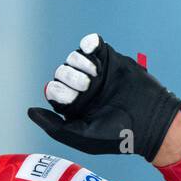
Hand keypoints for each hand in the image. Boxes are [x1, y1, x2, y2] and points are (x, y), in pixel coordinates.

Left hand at [27, 32, 180, 162]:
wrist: (150, 121)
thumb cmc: (116, 135)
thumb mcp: (81, 137)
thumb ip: (54, 126)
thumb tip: (29, 111)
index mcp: (73, 106)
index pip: (53, 89)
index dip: (60, 90)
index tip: (76, 100)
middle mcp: (81, 88)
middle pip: (61, 71)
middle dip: (70, 76)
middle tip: (87, 88)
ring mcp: (96, 72)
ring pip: (73, 56)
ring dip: (79, 63)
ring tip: (95, 75)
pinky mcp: (110, 58)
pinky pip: (90, 43)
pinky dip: (89, 44)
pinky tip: (95, 55)